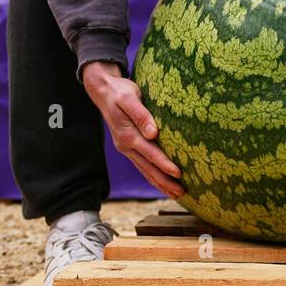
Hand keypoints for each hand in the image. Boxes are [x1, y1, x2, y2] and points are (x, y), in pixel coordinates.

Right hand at [81, 60, 183, 198]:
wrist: (104, 91)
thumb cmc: (119, 92)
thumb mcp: (129, 98)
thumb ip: (141, 115)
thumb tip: (153, 133)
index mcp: (127, 135)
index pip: (149, 153)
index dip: (164, 164)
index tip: (178, 173)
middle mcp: (126, 146)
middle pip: (147, 168)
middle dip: (164, 182)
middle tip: (182, 194)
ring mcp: (126, 148)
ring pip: (144, 170)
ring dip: (159, 183)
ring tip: (176, 194)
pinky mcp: (129, 147)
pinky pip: (142, 165)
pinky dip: (152, 176)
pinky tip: (162, 182)